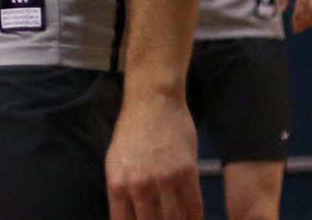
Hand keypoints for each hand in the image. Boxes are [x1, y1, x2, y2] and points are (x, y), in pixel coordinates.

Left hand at [106, 92, 201, 219]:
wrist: (153, 102)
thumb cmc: (131, 131)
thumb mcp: (116, 162)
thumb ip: (122, 192)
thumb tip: (130, 218)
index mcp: (116, 185)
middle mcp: (139, 186)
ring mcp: (165, 180)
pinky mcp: (187, 173)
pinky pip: (194, 206)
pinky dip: (196, 218)